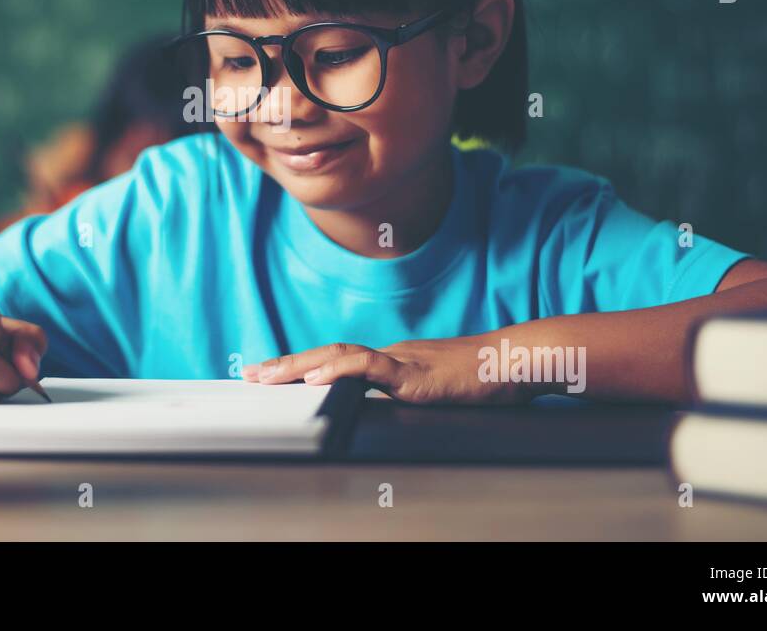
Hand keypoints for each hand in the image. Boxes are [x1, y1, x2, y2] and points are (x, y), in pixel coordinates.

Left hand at [241, 335, 534, 404]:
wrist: (514, 362)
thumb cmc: (483, 378)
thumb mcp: (435, 390)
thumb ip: (407, 396)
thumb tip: (383, 412)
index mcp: (392, 361)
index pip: (337, 359)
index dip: (302, 366)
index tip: (271, 375)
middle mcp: (389, 355)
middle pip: (327, 354)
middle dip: (286, 366)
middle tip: (251, 375)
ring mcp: (400, 361)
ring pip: (339, 355)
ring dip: (299, 366)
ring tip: (268, 376)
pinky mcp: (414, 373)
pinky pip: (370, 367)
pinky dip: (340, 369)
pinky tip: (317, 377)